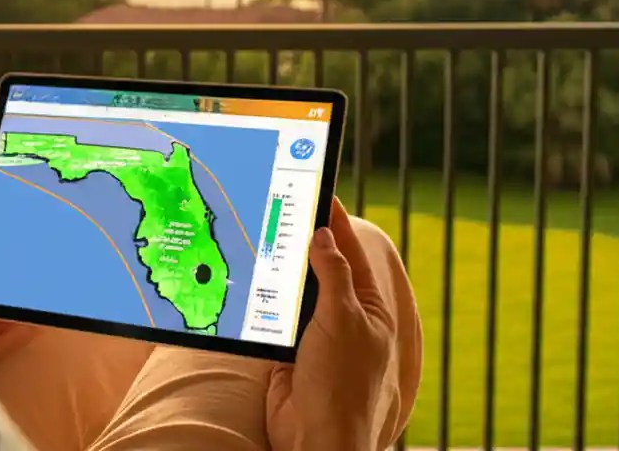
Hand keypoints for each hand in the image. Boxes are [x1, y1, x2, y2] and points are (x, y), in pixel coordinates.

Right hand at [266, 199, 395, 450]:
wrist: (317, 438)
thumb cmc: (343, 382)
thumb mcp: (344, 318)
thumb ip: (334, 274)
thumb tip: (324, 236)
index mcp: (370, 308)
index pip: (351, 253)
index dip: (335, 222)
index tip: (319, 193)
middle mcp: (344, 317)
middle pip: (320, 268)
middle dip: (302, 241)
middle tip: (279, 206)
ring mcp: (315, 334)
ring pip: (294, 290)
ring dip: (279, 269)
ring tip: (260, 233)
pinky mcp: (288, 349)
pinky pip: (273, 315)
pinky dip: (262, 297)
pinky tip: (248, 276)